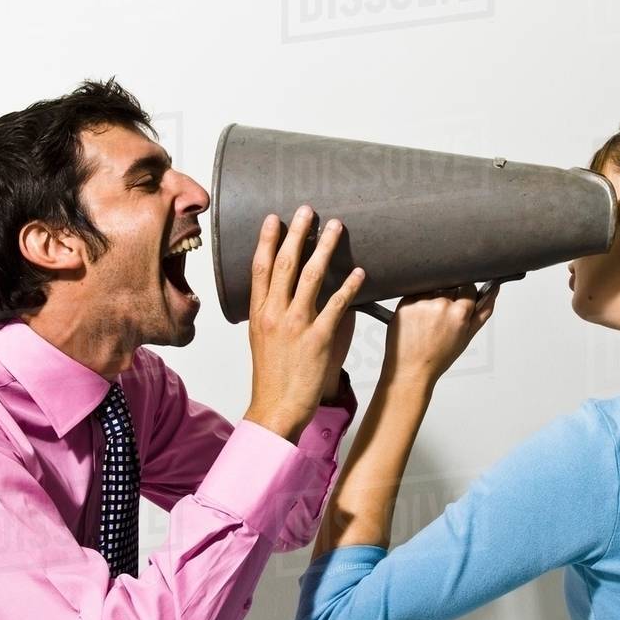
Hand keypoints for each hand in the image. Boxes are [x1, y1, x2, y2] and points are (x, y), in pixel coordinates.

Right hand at [245, 205, 365, 442]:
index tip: (274, 218)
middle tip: (308, 210)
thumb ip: (276, 313)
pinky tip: (360, 273)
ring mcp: (296, 325)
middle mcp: (274, 314)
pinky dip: (349, 287)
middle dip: (296, 234)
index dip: (266, 240)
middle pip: (285, 264)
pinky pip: (336, 306)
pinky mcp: (318, 339)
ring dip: (324, 249)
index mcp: (259, 313)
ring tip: (336, 227)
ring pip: (310, 278)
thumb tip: (293, 293)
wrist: (275, 408)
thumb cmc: (273, 376)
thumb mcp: (264, 339)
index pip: (260, 268)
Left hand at [381, 283, 498, 389]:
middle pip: (449, 288)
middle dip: (448, 299)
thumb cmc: (438, 357)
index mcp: (459, 313)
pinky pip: (415, 293)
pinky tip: (417, 319)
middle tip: (441, 319)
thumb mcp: (467, 336)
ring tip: (428, 321)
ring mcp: (421, 303)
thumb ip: (483, 311)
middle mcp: (440, 305)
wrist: (412, 368)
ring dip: (432, 299)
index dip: (464, 297)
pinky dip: (417, 303)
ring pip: (432, 289)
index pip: (468, 288)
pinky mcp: (405, 303)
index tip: (459, 305)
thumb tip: (493, 291)